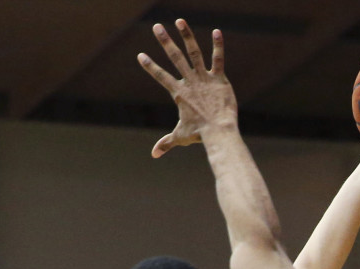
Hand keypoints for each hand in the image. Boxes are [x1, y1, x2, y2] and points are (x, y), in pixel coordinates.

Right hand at [138, 22, 235, 157]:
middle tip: (156, 26)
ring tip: (180, 21)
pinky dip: (218, 46)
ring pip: (194, 53)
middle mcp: (190, 82)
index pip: (161, 77)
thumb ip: (166, 143)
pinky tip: (217, 31)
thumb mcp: (180, 137)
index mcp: (179, 93)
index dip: (150, 66)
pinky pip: (218, 59)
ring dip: (186, 36)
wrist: (219, 132)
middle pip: (174, 58)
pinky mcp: (219, 79)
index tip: (140, 55)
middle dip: (164, 41)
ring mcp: (204, 79)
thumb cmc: (199, 135)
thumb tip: (154, 155)